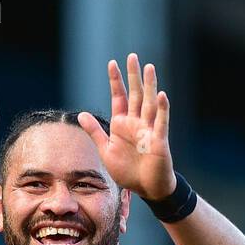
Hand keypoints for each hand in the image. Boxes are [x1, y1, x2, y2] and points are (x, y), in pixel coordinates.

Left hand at [79, 54, 175, 200]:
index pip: (119, 97)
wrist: (145, 187)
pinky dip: (162, 109)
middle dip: (133, 76)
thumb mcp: (105, 150)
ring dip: (149, 86)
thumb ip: (95, 131)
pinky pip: (161, 122)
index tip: (112, 63)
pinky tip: (162, 95)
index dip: (116, 81)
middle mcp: (137, 123)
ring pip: (150, 103)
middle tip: (132, 56)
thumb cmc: (127, 170)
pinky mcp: (159, 140)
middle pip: (136, 94)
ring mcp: (149, 129)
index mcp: (122, 124)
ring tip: (149, 68)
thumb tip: (81, 114)